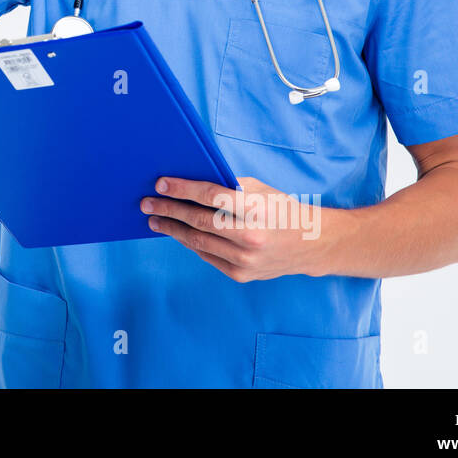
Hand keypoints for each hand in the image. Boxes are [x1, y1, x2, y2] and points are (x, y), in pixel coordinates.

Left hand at [140, 176, 332, 281]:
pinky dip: (191, 243)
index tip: (160, 184)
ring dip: (173, 230)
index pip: (210, 196)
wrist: (311, 245)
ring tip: (155, 220)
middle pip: (198, 221)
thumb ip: (228, 186)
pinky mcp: (241, 275)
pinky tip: (178, 233)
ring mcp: (245, 260)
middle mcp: (250, 236)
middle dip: (169, 210)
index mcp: (255, 209)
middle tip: (147, 204)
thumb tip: (189, 182)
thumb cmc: (281, 210)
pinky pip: (207, 256)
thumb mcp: (260, 190)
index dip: (182, 189)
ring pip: (198, 242)